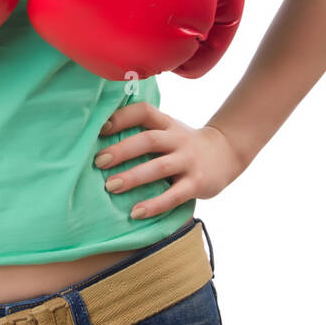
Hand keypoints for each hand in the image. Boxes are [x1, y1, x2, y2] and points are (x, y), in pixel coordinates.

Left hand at [94, 102, 246, 219]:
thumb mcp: (168, 130)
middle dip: (122, 151)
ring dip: (134, 177)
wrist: (227, 153)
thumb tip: (99, 140)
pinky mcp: (197, 183)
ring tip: (110, 186)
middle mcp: (178, 139)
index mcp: (167, 124)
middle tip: (98, 162)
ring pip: (159, 167)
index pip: (144, 112)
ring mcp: (189, 161)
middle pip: (148, 140)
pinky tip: (136, 212)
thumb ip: (143, 132)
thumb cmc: (184, 144)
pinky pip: (174, 195)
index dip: (122, 117)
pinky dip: (154, 205)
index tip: (100, 128)